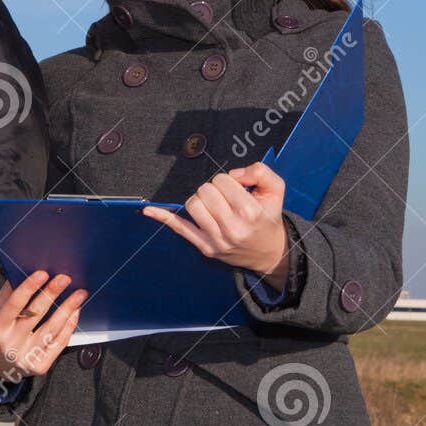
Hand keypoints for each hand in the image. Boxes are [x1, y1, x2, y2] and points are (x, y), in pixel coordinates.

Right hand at [0, 271, 86, 382]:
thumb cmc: (1, 333)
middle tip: (65, 279)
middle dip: (51, 294)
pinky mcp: (40, 366)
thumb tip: (24, 272)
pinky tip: (75, 312)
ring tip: (79, 294)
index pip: (14, 305)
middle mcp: (10, 344)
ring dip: (68, 308)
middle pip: (35, 314)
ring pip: (51, 329)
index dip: (28, 288)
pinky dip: (69, 326)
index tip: (42, 273)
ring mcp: (26, 357)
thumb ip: (8, 294)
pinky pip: (58, 343)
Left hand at [143, 162, 288, 286]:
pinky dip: (164, 217)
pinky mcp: (205, 247)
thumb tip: (234, 174)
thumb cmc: (268, 218)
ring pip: (192, 204)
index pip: (223, 181)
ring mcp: (216, 239)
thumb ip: (260, 172)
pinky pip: (180, 229)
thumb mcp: (276, 191)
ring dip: (201, 199)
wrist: (269, 252)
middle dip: (214, 189)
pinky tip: (149, 211)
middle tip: (225, 198)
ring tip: (214, 205)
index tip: (235, 189)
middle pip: (205, 191)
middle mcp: (232, 227)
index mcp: (250, 212)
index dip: (228, 181)